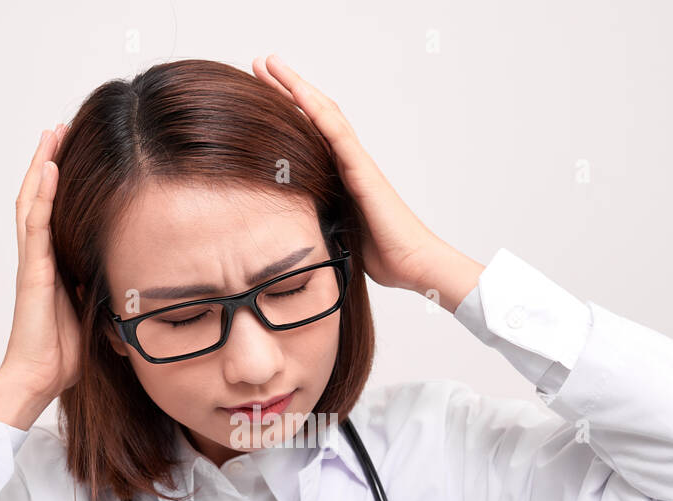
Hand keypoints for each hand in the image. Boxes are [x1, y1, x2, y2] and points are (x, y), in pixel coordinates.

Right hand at [2, 123, 80, 400]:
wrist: (39, 377)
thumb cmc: (65, 352)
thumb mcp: (95, 308)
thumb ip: (102, 284)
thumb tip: (131, 268)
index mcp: (53, 263)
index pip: (54, 211)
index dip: (61, 181)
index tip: (74, 152)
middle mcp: (39, 256)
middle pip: (38, 196)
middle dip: (48, 161)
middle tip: (59, 128)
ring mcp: (33, 261)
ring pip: (32, 200)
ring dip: (41, 165)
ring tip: (51, 134)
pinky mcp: (33, 271)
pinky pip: (36, 225)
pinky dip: (41, 194)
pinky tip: (49, 169)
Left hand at [251, 54, 446, 293]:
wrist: (412, 264)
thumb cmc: (381, 255)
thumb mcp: (334, 234)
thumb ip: (316, 220)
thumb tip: (287, 227)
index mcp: (342, 175)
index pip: (311, 132)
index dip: (287, 110)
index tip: (260, 94)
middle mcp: (349, 161)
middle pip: (315, 112)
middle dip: (286, 88)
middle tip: (260, 64)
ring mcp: (357, 162)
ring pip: (323, 112)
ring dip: (296, 86)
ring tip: (270, 63)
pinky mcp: (362, 170)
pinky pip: (336, 133)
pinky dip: (316, 110)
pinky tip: (297, 91)